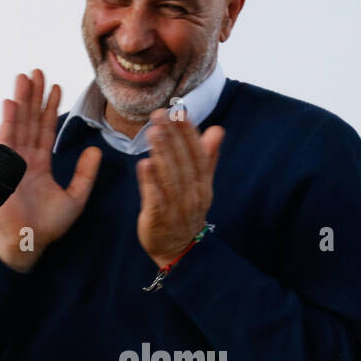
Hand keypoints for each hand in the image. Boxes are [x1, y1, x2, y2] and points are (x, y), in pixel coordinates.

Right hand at [0, 69, 101, 271]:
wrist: (30, 242)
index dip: (49, 108)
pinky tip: (11, 102)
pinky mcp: (3, 168)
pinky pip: (6, 139)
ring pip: (18, 124)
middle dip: (33, 96)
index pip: (45, 129)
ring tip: (24, 78)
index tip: (55, 87)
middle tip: (36, 72)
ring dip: (21, 100)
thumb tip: (95, 150)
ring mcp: (13, 162)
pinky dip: (8, 120)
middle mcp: (25, 159)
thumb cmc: (49, 226)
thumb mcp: (76, 197)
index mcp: (40, 165)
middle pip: (30, 120)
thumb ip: (86, 173)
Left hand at [137, 108, 224, 267]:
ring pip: (171, 177)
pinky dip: (150, 182)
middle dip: (172, 136)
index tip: (179, 111)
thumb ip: (207, 157)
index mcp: (202, 183)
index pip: (198, 154)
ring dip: (162, 153)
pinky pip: (155, 198)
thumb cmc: (187, 210)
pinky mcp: (158, 218)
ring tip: (153, 132)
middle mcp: (192, 193)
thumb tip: (217, 129)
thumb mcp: (201, 184)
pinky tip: (143, 164)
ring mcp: (176, 207)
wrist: (180, 249)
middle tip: (160, 114)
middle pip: (183, 162)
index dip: (189, 132)